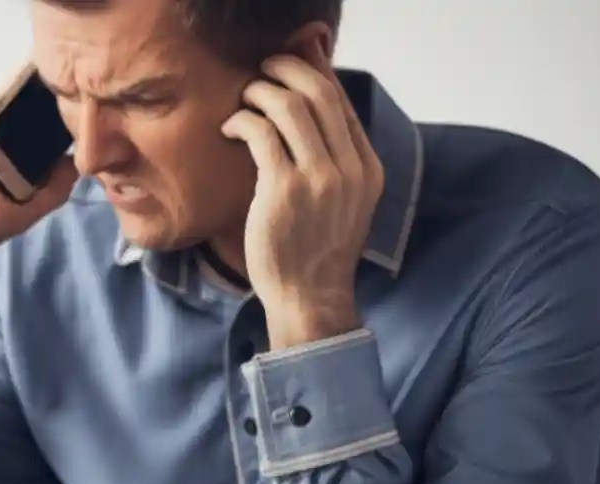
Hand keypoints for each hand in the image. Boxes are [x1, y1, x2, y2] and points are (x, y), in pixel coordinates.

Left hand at [221, 54, 384, 349]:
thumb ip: (336, 163)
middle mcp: (350, 169)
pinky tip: (230, 129)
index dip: (314, 75)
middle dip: (288, 69)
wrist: (308, 298)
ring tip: (244, 99)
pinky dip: (242, 121)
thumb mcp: (343, 204)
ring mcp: (319, 179)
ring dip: (260, 92)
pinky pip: (261, 133)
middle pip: (321, 92)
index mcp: (369, 169)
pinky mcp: (283, 190)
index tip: (290, 69)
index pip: (343, 103)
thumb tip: (309, 119)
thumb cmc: (314, 252)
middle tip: (263, 71)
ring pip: (290, 106)